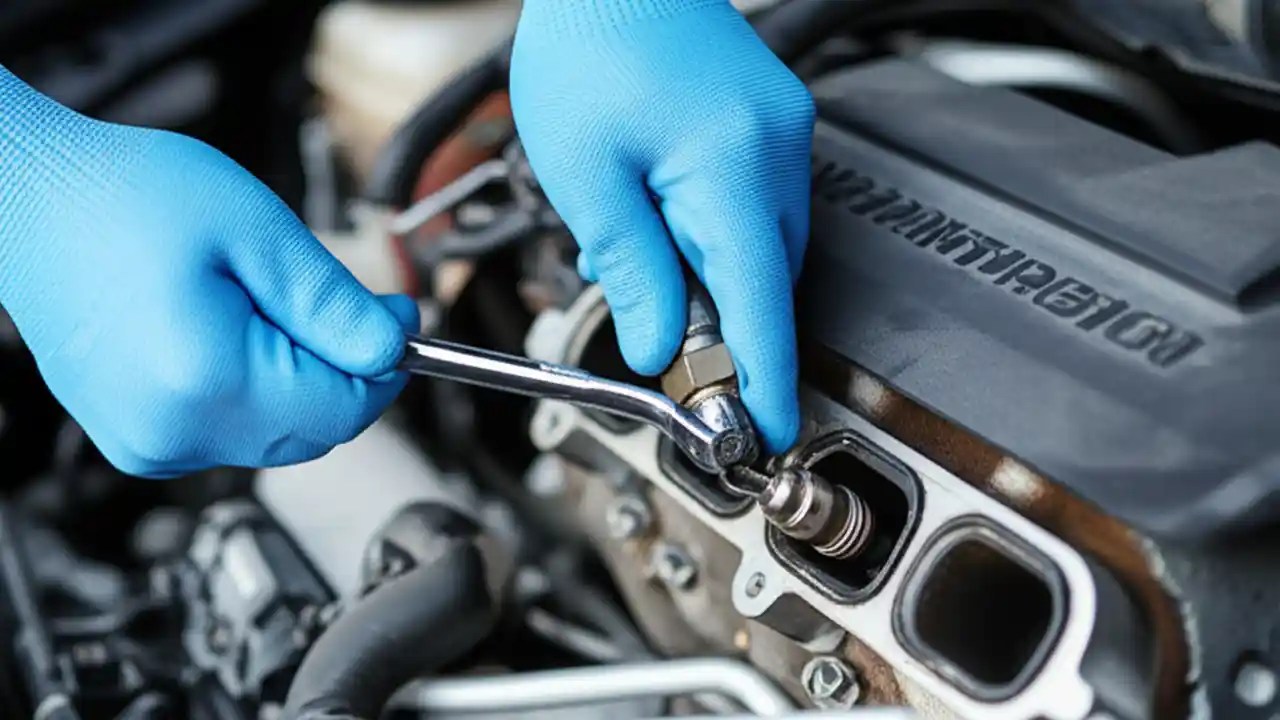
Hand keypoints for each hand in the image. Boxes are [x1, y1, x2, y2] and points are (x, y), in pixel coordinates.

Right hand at [0, 69, 416, 477]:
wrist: (26, 201)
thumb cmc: (121, 197)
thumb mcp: (256, 231)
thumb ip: (331, 304)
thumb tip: (390, 348)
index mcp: (206, 382)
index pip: (345, 410)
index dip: (386, 365)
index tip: (397, 317)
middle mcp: (172, 432)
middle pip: (316, 432)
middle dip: (347, 372)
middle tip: (350, 306)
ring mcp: (148, 443)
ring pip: (278, 436)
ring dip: (302, 382)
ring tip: (270, 306)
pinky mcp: (136, 438)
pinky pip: (231, 432)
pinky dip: (257, 392)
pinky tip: (235, 333)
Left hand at [510, 0, 813, 452]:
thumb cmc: (589, 47)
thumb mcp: (587, 177)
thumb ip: (631, 270)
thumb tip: (658, 343)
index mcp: (733, 170)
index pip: (762, 304)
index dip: (766, 379)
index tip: (769, 433)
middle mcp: (777, 154)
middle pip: (766, 281)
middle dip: (727, 332)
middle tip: (676, 366)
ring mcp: (783, 134)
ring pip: (763, 247)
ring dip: (715, 280)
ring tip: (644, 271)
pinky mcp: (772, 124)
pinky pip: (757, 207)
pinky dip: (718, 238)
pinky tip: (667, 230)